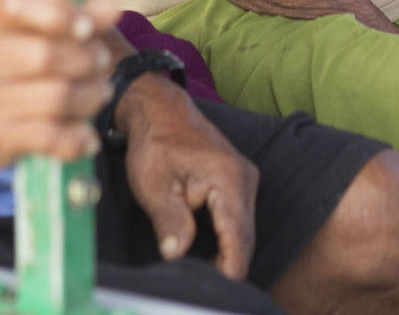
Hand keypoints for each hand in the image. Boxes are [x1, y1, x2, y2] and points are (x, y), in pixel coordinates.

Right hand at [0, 0, 120, 168]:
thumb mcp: (21, 24)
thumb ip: (69, 12)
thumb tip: (111, 9)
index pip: (17, 3)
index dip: (60, 13)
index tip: (86, 27)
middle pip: (46, 55)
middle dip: (87, 59)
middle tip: (101, 61)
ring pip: (56, 98)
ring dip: (91, 96)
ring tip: (99, 91)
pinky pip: (50, 138)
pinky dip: (78, 138)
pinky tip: (87, 136)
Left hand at [116, 76, 258, 278]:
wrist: (159, 109)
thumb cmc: (155, 142)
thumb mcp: (153, 184)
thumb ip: (169, 220)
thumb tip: (176, 254)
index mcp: (228, 178)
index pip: (239, 238)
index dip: (229, 269)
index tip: (214, 289)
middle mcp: (245, 179)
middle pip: (245, 237)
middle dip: (227, 265)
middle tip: (200, 282)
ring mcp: (245, 179)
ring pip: (244, 230)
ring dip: (227, 253)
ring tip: (202, 271)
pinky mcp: (238, 181)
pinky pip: (239, 219)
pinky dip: (227, 238)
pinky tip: (208, 252)